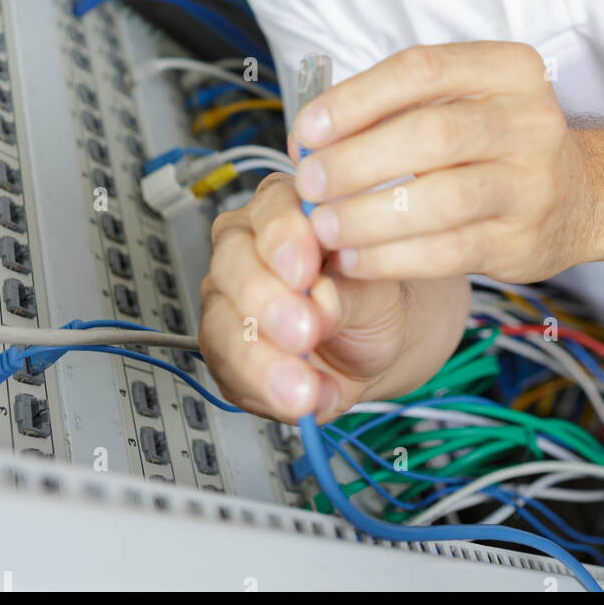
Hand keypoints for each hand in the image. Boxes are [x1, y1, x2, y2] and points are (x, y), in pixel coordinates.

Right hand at [198, 172, 412, 423]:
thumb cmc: (374, 296)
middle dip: (268, 301)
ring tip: (303, 387)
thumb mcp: (379, 286)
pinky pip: (228, 367)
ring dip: (262, 359)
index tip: (305, 271)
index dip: (283, 238)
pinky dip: (264, 388)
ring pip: (223, 321)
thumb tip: (321, 299)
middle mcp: (249, 245)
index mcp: (289, 209)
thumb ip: (351, 289)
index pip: (272, 207)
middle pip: (233, 260)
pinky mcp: (226, 348)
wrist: (376, 343)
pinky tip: (298, 398)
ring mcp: (230, 297)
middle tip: (303, 331)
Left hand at [288, 42, 603, 284]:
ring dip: (369, 215)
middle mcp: (530, 120)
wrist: (581, 197)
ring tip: (323, 226)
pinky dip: (393, 257)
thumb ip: (397, 108)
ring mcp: (534, 183)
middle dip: (357, 160)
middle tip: (308, 182)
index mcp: (508, 68)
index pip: (422, 69)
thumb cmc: (496, 142)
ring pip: (441, 199)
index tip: (308, 128)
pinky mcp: (525, 241)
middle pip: (431, 134)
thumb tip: (311, 137)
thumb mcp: (464, 100)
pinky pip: (449, 252)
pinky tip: (355, 258)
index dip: (356, 99)